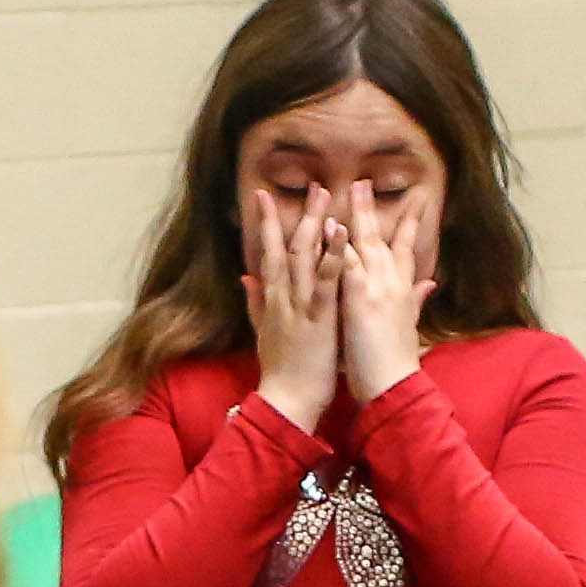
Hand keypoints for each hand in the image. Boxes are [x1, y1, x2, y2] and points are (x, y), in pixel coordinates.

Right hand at [242, 189, 343, 430]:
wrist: (286, 402)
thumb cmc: (280, 371)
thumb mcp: (262, 332)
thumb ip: (254, 302)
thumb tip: (245, 277)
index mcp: (273, 299)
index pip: (269, 253)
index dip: (267, 223)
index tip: (264, 196)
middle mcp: (284, 297)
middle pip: (290, 247)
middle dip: (301, 214)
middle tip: (315, 185)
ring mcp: (299, 306)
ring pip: (305, 257)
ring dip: (315, 223)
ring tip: (326, 195)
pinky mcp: (318, 318)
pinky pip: (326, 282)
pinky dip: (332, 256)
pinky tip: (340, 233)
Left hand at [326, 179, 434, 401]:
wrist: (393, 386)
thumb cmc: (397, 362)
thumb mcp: (410, 325)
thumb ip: (416, 299)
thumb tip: (429, 283)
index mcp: (403, 289)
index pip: (408, 246)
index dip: (411, 221)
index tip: (415, 197)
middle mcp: (392, 282)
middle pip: (384, 236)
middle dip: (374, 208)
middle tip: (365, 181)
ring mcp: (377, 288)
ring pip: (366, 242)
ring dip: (356, 214)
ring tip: (349, 188)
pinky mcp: (359, 299)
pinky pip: (348, 264)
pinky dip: (340, 244)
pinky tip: (332, 225)